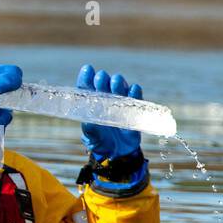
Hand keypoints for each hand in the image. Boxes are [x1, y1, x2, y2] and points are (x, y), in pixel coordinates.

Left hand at [76, 63, 147, 195]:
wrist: (117, 153)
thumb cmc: (100, 142)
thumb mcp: (91, 137)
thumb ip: (90, 128)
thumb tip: (89, 121)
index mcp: (90, 102)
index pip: (87, 85)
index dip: (87, 77)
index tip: (88, 69)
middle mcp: (105, 99)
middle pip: (104, 83)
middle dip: (103, 79)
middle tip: (102, 79)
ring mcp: (120, 103)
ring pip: (120, 87)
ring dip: (118, 83)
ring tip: (117, 82)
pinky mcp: (133, 109)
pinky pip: (136, 97)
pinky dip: (136, 92)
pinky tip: (134, 89)